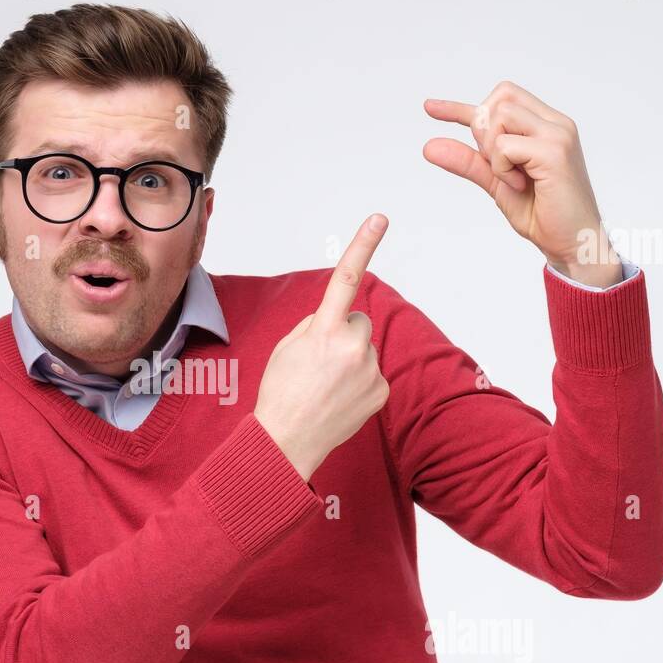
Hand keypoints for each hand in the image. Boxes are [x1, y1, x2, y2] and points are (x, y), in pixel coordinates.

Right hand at [254, 214, 392, 480]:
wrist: (288, 442)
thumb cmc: (281, 395)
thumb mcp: (287, 347)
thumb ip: (315, 325)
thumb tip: (338, 319)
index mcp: (324, 330)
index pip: (345, 279)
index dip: (362, 246)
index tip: (379, 220)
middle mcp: (353, 347)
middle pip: (358, 320)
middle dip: (343, 333)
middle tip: (319, 363)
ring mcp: (370, 370)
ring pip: (366, 348)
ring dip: (351, 359)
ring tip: (326, 386)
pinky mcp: (381, 391)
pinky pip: (373, 373)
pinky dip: (359, 381)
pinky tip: (340, 398)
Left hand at [422, 80, 621, 286]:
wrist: (571, 243)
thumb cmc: (542, 214)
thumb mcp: (496, 183)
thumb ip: (469, 161)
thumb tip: (430, 146)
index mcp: (546, 125)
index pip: (502, 98)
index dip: (463, 105)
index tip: (430, 108)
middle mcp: (555, 123)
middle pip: (499, 100)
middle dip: (483, 132)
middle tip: (499, 168)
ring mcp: (557, 134)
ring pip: (500, 116)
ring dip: (493, 151)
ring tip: (513, 178)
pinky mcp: (554, 151)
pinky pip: (504, 145)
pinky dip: (500, 168)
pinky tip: (519, 185)